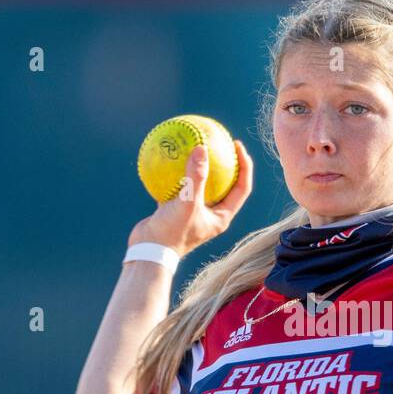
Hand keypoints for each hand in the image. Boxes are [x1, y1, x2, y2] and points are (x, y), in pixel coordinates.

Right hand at [129, 140, 254, 256]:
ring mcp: (192, 212)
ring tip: (196, 145)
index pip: (242, 187)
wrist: (147, 252)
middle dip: (225, 162)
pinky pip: (178, 186)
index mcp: (221, 216)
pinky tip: (168, 156)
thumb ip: (196, 177)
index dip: (244, 166)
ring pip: (200, 184)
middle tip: (222, 141)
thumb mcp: (187, 203)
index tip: (238, 146)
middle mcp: (210, 214)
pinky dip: (174, 173)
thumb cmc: (172, 232)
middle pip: (225, 184)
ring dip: (199, 166)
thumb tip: (202, 148)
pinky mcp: (175, 210)